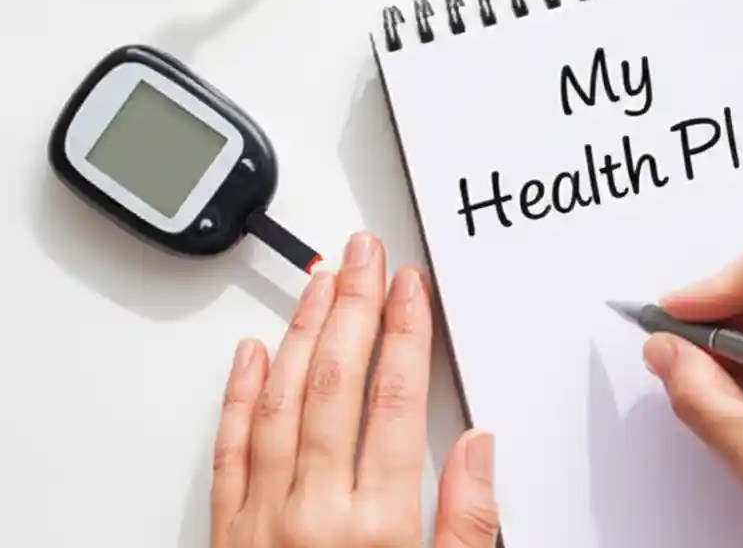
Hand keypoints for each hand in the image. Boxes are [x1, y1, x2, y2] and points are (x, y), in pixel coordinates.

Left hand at [210, 232, 500, 547]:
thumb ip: (468, 522)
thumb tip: (477, 449)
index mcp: (377, 527)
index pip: (395, 403)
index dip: (406, 333)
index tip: (409, 290)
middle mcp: (314, 514)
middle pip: (335, 385)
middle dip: (353, 307)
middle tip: (363, 258)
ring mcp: (263, 520)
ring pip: (280, 404)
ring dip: (301, 333)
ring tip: (319, 285)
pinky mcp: (229, 533)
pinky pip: (230, 450)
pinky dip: (239, 396)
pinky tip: (252, 354)